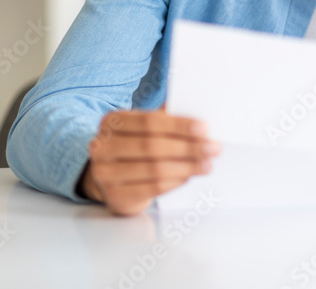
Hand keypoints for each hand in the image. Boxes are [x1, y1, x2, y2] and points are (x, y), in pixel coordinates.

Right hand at [79, 106, 220, 215]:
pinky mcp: (115, 196)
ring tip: (207, 164)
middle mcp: (102, 146)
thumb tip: (199, 119)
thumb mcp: (144, 129)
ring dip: (186, 166)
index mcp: (112, 122)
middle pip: (152, 146)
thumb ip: (166, 120)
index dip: (179, 126)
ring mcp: (105, 173)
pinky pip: (152, 188)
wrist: (111, 177)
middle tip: (213, 148)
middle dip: (188, 147)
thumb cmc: (135, 147)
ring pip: (154, 168)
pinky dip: (175, 181)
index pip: (149, 121)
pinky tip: (189, 176)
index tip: (205, 129)